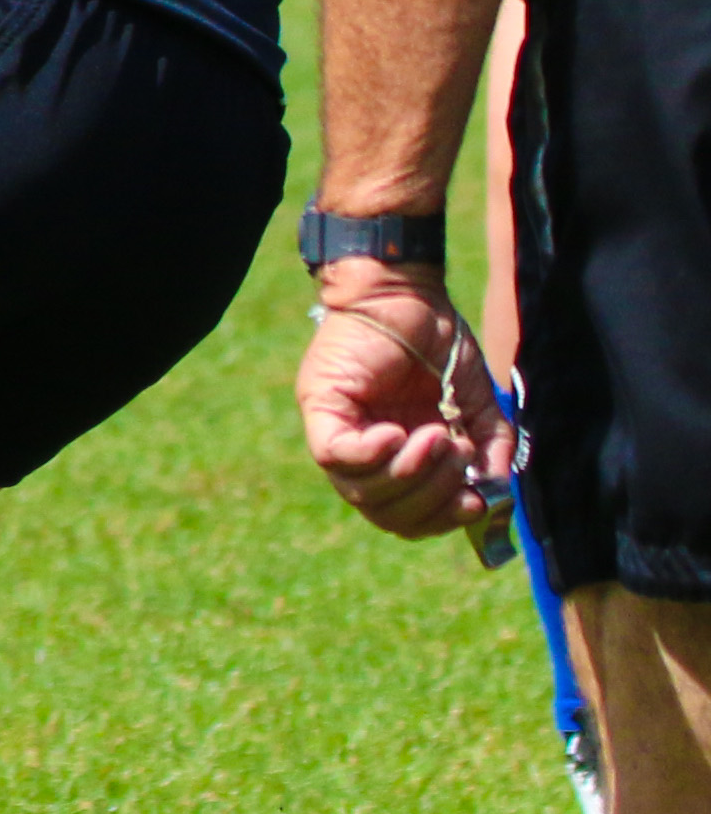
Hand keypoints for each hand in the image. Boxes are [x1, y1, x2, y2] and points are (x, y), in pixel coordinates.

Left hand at [300, 269, 512, 538]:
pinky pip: (335, 455)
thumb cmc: (439, 343)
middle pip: (386, 513)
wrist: (410, 293)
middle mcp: (366, 452)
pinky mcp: (320, 407)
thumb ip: (488, 450)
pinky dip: (373, 454)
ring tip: (437, 436)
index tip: (475, 502)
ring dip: (410, 472)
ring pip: (360, 490)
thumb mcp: (476, 404)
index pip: (408, 518)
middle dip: (432, 495)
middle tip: (456, 454)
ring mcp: (340, 431)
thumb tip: (494, 496)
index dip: (442, 519)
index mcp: (400, 458)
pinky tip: (398, 434)